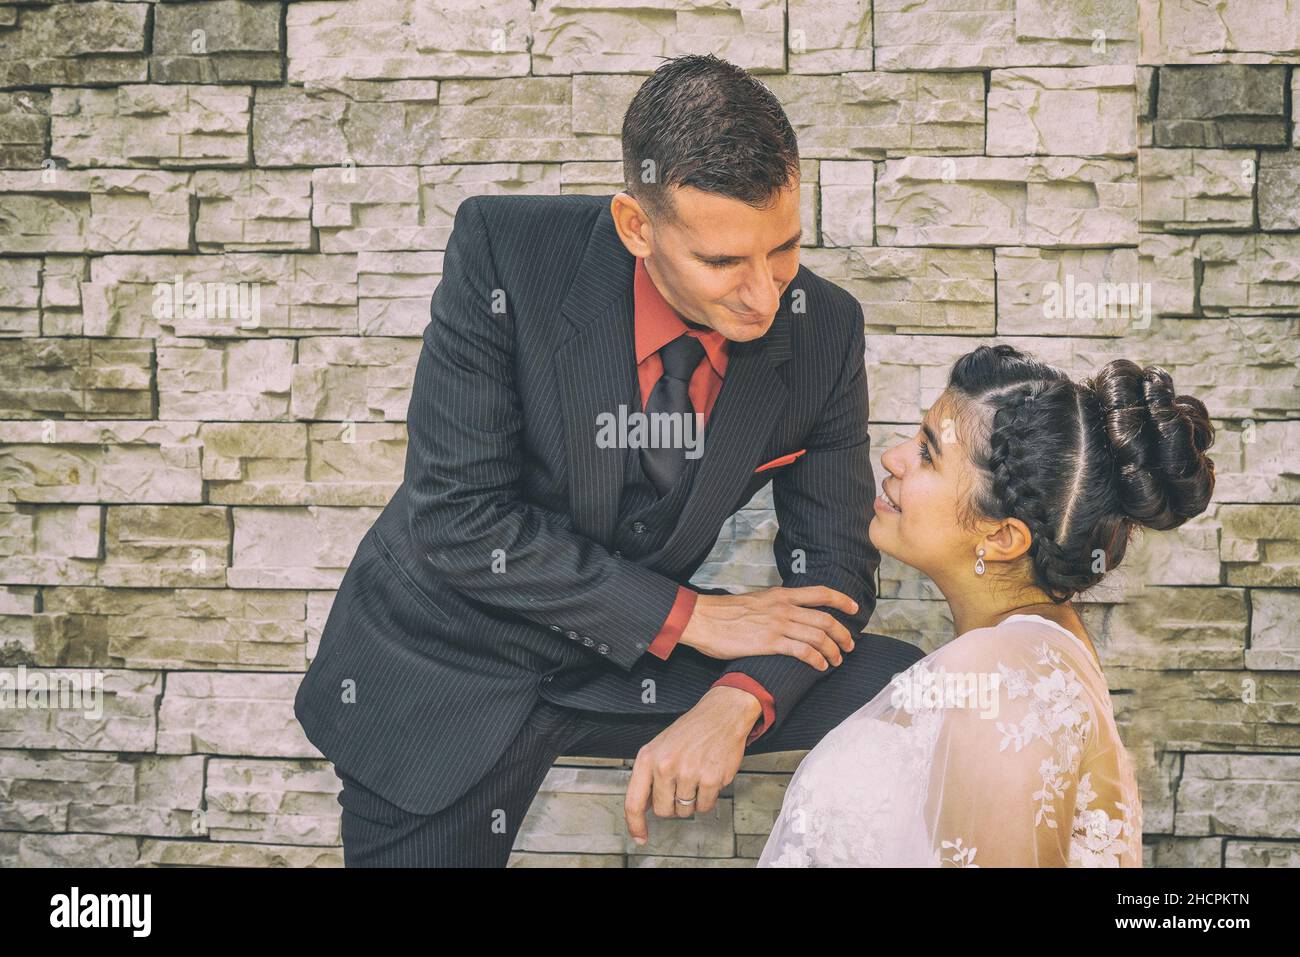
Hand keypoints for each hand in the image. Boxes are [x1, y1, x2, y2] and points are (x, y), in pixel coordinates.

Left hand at [624, 686, 760, 844]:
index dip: (635, 824)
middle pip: (662, 810)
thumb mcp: (660, 747)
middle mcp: (665, 766)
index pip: (633, 801)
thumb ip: (648, 775)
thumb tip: (643, 804)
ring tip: (695, 776)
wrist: (721, 715)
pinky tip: (707, 777)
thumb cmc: (691, 730)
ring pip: (685, 810)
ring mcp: (688, 773)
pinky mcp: (710, 779)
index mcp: (648, 757)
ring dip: (691, 800)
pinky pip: (705, 806)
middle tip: (680, 786)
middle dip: (672, 805)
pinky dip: (707, 797)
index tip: (639, 835)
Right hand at [678, 585, 857, 669]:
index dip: (842, 600)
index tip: (854, 608)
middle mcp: (784, 607)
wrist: (703, 619)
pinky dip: (817, 659)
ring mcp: (778, 625)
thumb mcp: (755, 601)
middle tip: (849, 645)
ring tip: (837, 660)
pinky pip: (803, 651)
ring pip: (819, 636)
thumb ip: (773, 606)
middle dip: (843, 634)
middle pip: (826, 618)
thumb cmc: (724, 613)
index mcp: (780, 595)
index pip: (821, 593)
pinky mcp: (770, 642)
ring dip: (834, 650)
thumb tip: (787, 614)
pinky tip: (820, 666)